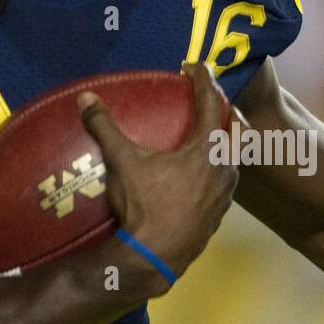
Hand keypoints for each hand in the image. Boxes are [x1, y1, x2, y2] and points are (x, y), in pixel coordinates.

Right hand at [77, 62, 238, 286]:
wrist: (154, 256)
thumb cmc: (144, 205)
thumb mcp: (123, 163)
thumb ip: (105, 128)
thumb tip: (85, 99)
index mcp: (206, 149)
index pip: (211, 103)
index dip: (204, 81)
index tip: (196, 67)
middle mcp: (224, 169)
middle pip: (237, 130)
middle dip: (228, 112)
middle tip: (213, 103)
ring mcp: (225, 195)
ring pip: (235, 160)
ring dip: (226, 145)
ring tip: (210, 140)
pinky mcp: (218, 215)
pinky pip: (226, 185)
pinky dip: (218, 172)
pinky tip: (202, 178)